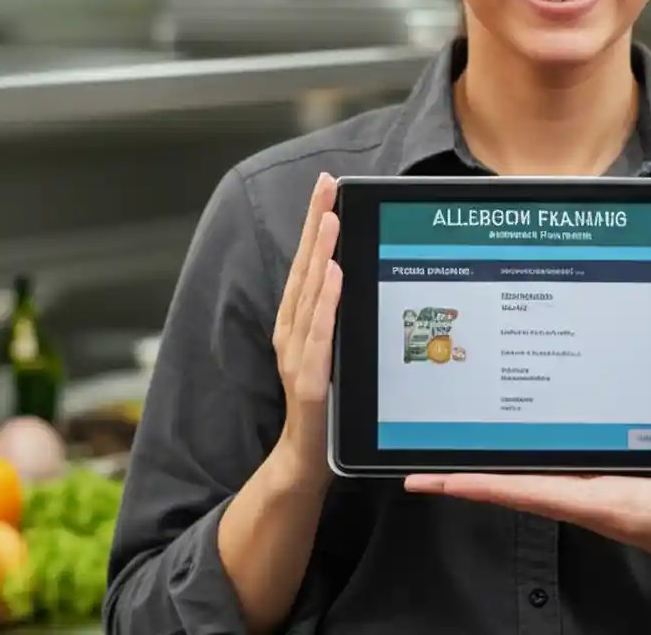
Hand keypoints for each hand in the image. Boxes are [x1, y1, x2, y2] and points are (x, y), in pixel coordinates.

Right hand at [271, 172, 340, 489]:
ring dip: (320, 256)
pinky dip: (327, 304)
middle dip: (315, 226)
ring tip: (332, 221)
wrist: (307, 463)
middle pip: (304, 272)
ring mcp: (297, 357)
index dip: (313, 226)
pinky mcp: (312, 382)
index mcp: (297, 325)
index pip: (307, 266)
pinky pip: (321, 336)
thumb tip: (358, 275)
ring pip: (310, 297)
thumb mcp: (335, 355)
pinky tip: (335, 276)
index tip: (325, 189)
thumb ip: (340, 320)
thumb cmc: (328, 408)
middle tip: (327, 188)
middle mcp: (292, 334)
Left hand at [405, 409, 650, 580]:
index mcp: (604, 503)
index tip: (442, 480)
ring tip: (436, 460)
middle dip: (464, 479)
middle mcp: (584, 497)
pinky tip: (492, 450)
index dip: (485, 486)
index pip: (531, 492)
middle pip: (511, 487)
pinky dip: (513, 464)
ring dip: (481, 471)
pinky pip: (543, 472)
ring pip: (522, 480)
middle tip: (414, 472)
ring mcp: (585, 491)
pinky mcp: (594, 483)